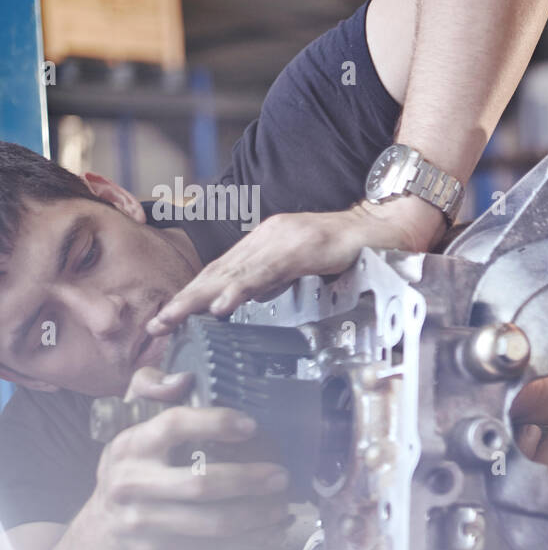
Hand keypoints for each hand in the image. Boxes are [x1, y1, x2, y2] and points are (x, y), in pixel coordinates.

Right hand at [63, 366, 291, 549]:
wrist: (99, 539)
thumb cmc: (128, 474)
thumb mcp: (127, 430)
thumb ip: (149, 392)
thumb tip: (184, 378)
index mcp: (130, 445)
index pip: (173, 425)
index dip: (215, 422)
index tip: (251, 425)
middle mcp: (133, 482)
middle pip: (201, 483)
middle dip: (248, 479)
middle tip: (282, 474)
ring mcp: (145, 521)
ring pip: (213, 521)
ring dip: (256, 515)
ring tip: (283, 506)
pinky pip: (215, 546)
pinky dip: (250, 540)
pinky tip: (272, 529)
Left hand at [145, 199, 446, 334]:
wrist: (388, 227)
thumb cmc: (352, 249)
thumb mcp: (305, 266)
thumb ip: (277, 278)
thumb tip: (253, 297)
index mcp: (266, 243)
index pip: (222, 271)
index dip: (193, 294)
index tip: (169, 316)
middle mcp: (268, 237)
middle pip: (219, 271)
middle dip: (185, 298)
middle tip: (157, 323)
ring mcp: (285, 239)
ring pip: (235, 271)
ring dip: (201, 297)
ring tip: (176, 317)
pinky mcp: (304, 247)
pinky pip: (267, 272)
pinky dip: (240, 290)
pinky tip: (221, 306)